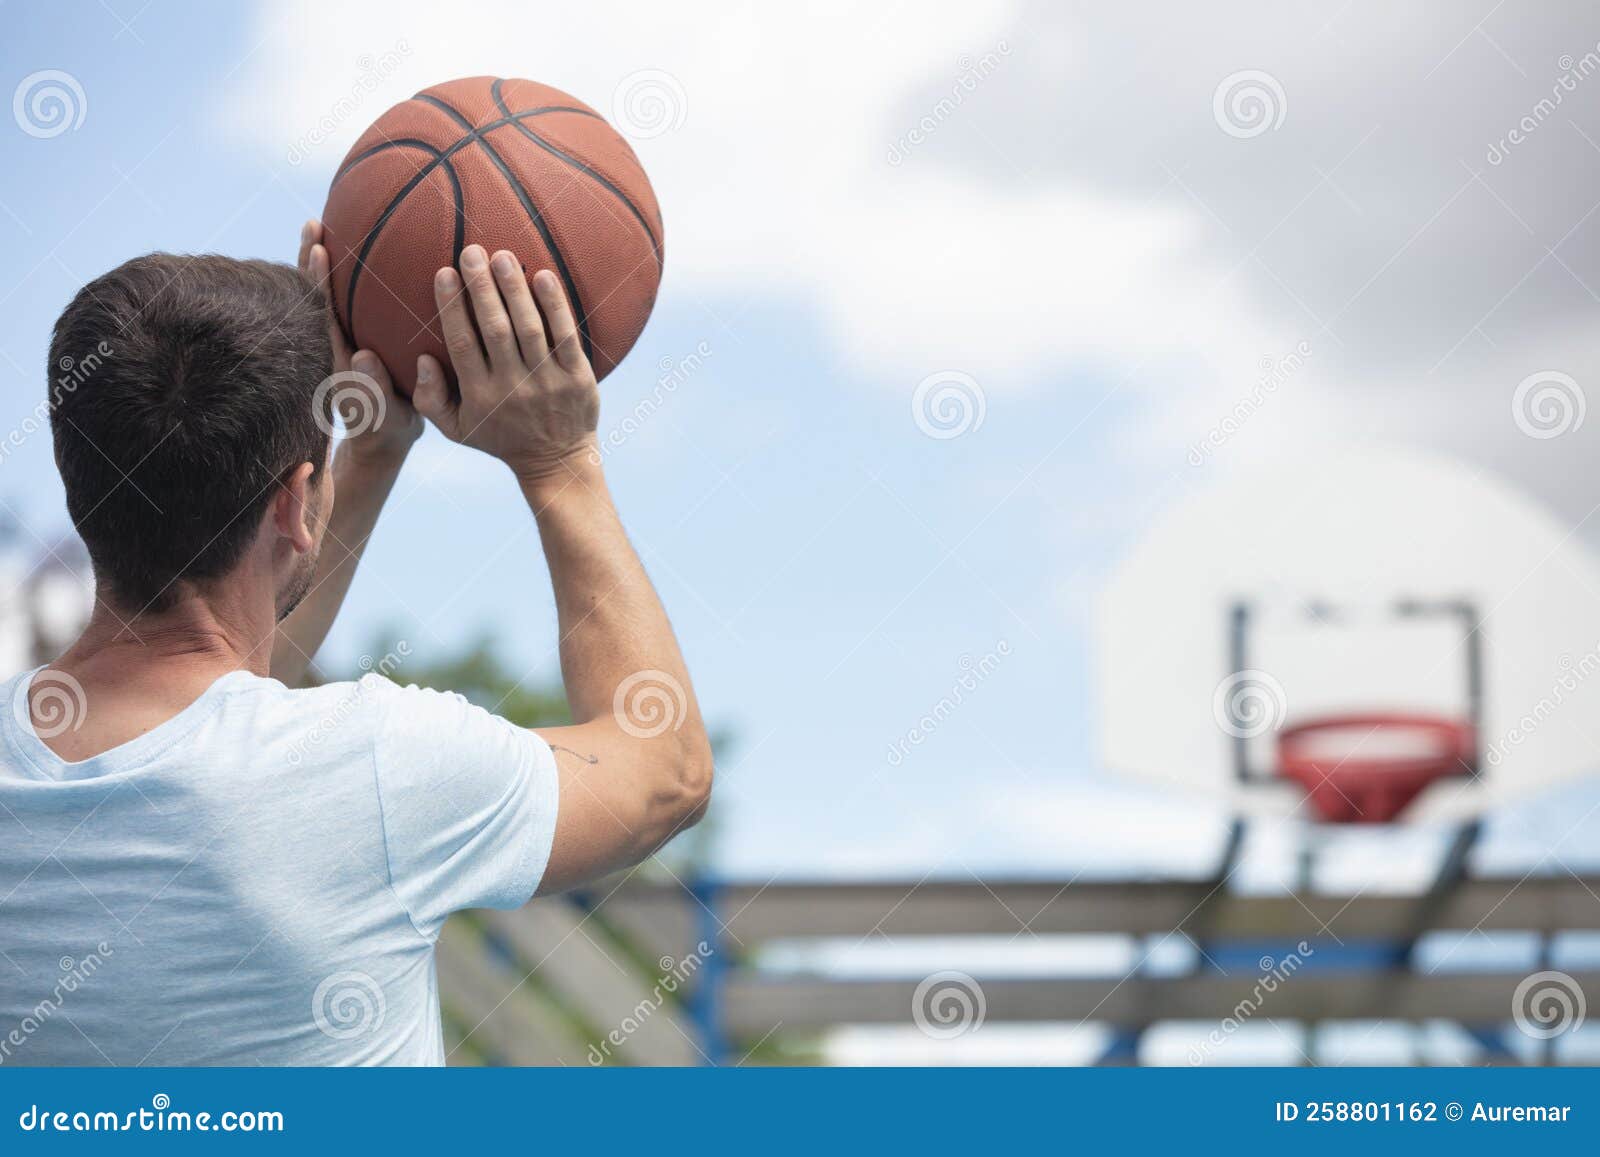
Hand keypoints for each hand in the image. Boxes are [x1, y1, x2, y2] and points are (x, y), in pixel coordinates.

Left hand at [298, 219, 422, 465]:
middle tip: (312, 224)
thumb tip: (362, 356)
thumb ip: (375, 390)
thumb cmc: (389, 428)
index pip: (321, 315)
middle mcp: (329, 347)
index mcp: (334, 362)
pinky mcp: (346, 342)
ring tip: (318, 227)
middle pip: (312, 297)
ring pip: (321, 297)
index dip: (317, 282)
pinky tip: (346, 252)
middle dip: (310, 261)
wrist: (382, 438)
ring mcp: (337, 343)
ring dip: (317, 262)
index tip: (319, 250)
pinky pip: (338, 304)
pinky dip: (335, 277)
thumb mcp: (388, 417)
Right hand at [419, 243, 599, 485]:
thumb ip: (430, 399)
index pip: (462, 344)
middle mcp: (513, 387)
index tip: (444, 272)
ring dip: (515, 289)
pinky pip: (565, 337)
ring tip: (502, 255)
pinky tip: (544, 276)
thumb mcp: (457, 429)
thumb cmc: (501, 438)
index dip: (452, 307)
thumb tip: (423, 359)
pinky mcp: (577, 378)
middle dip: (482, 288)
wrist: (556, 461)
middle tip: (471, 251)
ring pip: (529, 328)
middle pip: (495, 330)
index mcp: (481, 396)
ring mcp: (547, 381)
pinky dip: (555, 306)